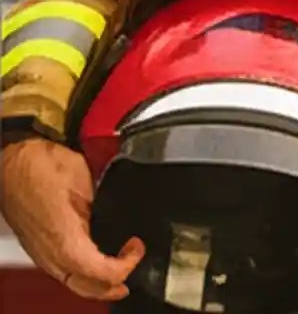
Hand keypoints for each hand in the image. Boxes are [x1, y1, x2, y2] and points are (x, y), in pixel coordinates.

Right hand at [0, 137, 144, 300]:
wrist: (12, 160)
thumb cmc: (43, 166)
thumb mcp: (86, 183)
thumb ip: (105, 207)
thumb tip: (123, 219)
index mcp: (65, 239)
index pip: (101, 273)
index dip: (126, 266)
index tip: (137, 246)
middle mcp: (50, 254)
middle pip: (86, 287)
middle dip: (112, 286)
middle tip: (132, 270)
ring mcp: (41, 253)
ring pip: (72, 282)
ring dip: (97, 282)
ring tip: (118, 268)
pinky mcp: (37, 248)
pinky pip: (62, 270)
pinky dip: (82, 273)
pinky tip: (94, 260)